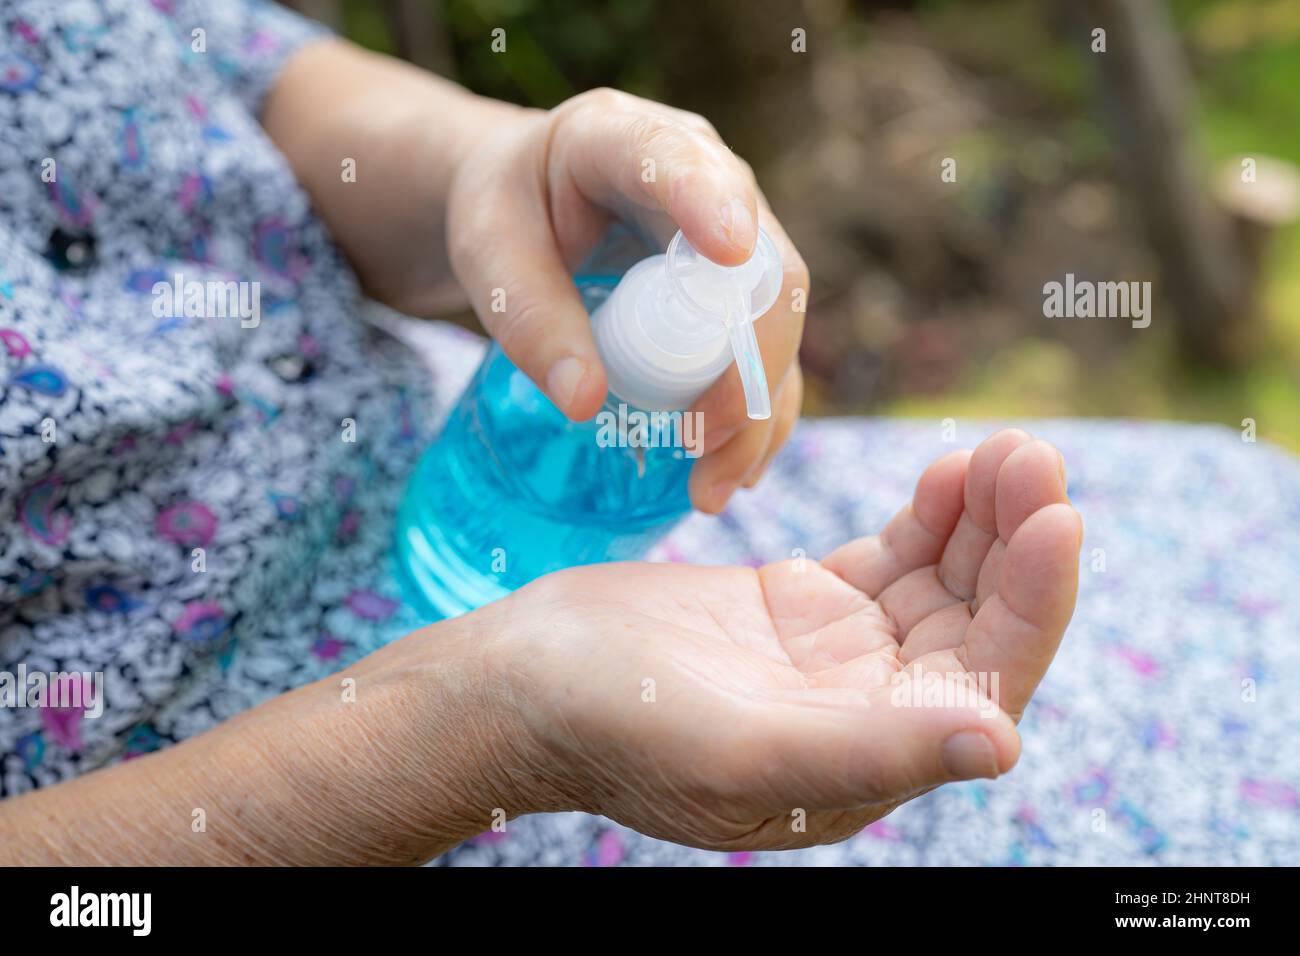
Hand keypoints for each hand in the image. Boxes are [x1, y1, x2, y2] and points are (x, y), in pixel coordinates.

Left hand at [446, 88, 807, 513]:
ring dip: (757, 412)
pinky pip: (765, 358)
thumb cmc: (506, 213)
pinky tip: (732, 473)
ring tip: (712, 488)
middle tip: (702, 441)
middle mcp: (704, 180)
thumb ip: (527, 313)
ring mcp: (733, 240)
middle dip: (747, 363)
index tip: (729, 249)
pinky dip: (755, 420)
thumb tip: (586, 401)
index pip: (678, 159)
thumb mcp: (488, 250)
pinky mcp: (736, 296)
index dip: (711, 201)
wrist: (525, 209)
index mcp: (624, 139)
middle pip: (761, 267)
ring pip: (776, 324)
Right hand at [481, 430, 1079, 849]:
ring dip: (982, 519)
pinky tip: (948, 471)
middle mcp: (868, 713)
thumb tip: (1002, 744)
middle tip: (1030, 452)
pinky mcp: (804, 607)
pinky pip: (894, 559)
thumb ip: (868, 750)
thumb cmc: (611, 723)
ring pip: (944, 586)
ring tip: (1006, 448)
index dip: (1032, 605)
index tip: (1058, 516)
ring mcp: (839, 658)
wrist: (524, 681)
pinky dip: (930, 517)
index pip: (984, 684)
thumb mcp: (737, 745)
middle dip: (1015, 542)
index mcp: (866, 762)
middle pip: (977, 625)